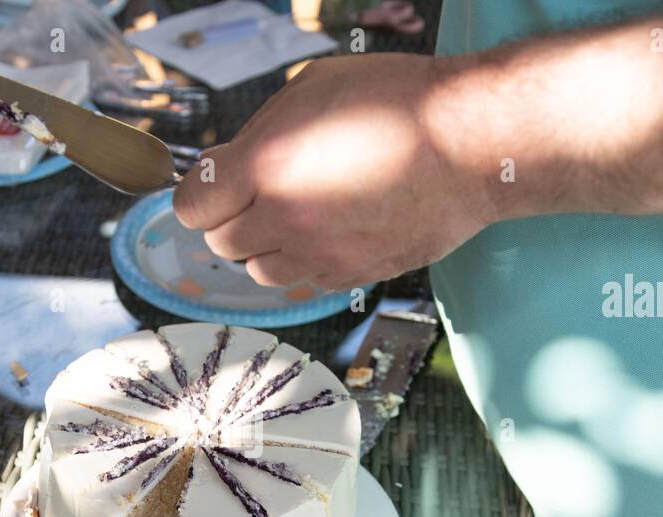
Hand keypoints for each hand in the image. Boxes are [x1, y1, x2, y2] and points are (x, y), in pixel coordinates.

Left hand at [172, 54, 495, 290]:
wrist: (471, 143)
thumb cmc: (398, 102)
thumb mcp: (312, 89)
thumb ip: (258, 134)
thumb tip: (229, 167)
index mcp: (265, 165)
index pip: (191, 207)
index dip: (201, 195)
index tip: (216, 186)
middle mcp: (285, 219)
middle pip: (222, 243)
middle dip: (233, 218)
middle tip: (262, 194)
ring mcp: (320, 255)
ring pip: (260, 272)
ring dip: (267, 247)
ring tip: (299, 215)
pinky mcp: (352, 275)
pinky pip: (305, 282)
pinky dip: (306, 263)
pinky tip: (332, 230)